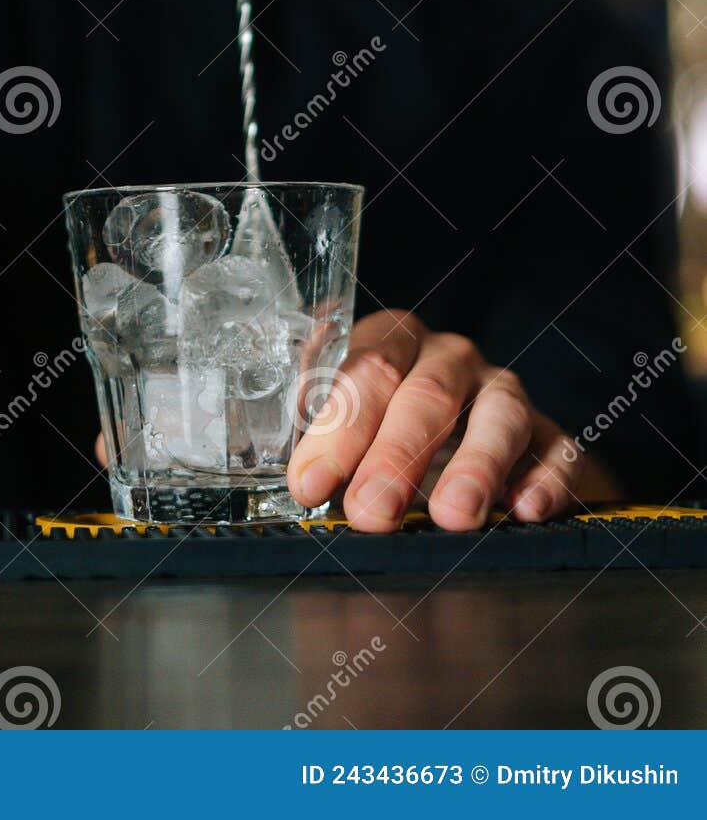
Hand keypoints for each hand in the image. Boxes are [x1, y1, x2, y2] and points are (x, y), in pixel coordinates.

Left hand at [287, 309, 614, 530]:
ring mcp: (504, 393)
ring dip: (475, 466)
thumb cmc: (385, 431)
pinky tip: (525, 509)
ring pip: (498, 416)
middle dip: (396, 455)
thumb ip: (324, 444)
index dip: (338, 428)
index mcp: (394, 341)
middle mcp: (451, 359)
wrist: (467, 441)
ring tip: (454, 515)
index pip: (367, 369)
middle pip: (428, 394)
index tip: (312, 484)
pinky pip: (556, 451)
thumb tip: (301, 485)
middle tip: (371, 511)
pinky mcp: (550, 437)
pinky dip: (545, 479)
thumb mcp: (347, 427)